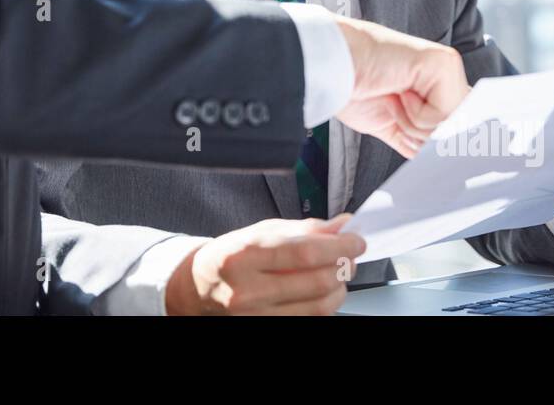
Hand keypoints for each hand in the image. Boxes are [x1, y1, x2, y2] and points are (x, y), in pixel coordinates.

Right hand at [165, 215, 364, 314]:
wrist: (198, 291)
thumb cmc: (230, 257)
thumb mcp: (259, 232)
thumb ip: (302, 229)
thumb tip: (341, 225)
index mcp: (244, 255)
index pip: (303, 252)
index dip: (338, 246)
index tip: (355, 239)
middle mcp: (247, 290)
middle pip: (316, 282)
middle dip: (344, 266)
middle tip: (351, 255)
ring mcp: (256, 316)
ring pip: (318, 307)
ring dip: (339, 288)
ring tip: (338, 273)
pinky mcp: (264, 328)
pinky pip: (309, 319)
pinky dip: (324, 305)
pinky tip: (322, 291)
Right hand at [333, 17, 469, 157]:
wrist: (333, 68)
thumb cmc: (354, 89)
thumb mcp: (394, 124)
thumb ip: (420, 138)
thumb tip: (440, 159)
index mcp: (437, 87)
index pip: (459, 125)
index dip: (439, 143)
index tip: (421, 145)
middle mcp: (447, 75)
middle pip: (458, 130)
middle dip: (422, 136)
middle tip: (395, 110)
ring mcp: (448, 67)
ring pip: (451, 124)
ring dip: (415, 124)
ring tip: (394, 99)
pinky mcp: (444, 63)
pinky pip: (443, 113)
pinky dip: (415, 114)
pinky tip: (399, 92)